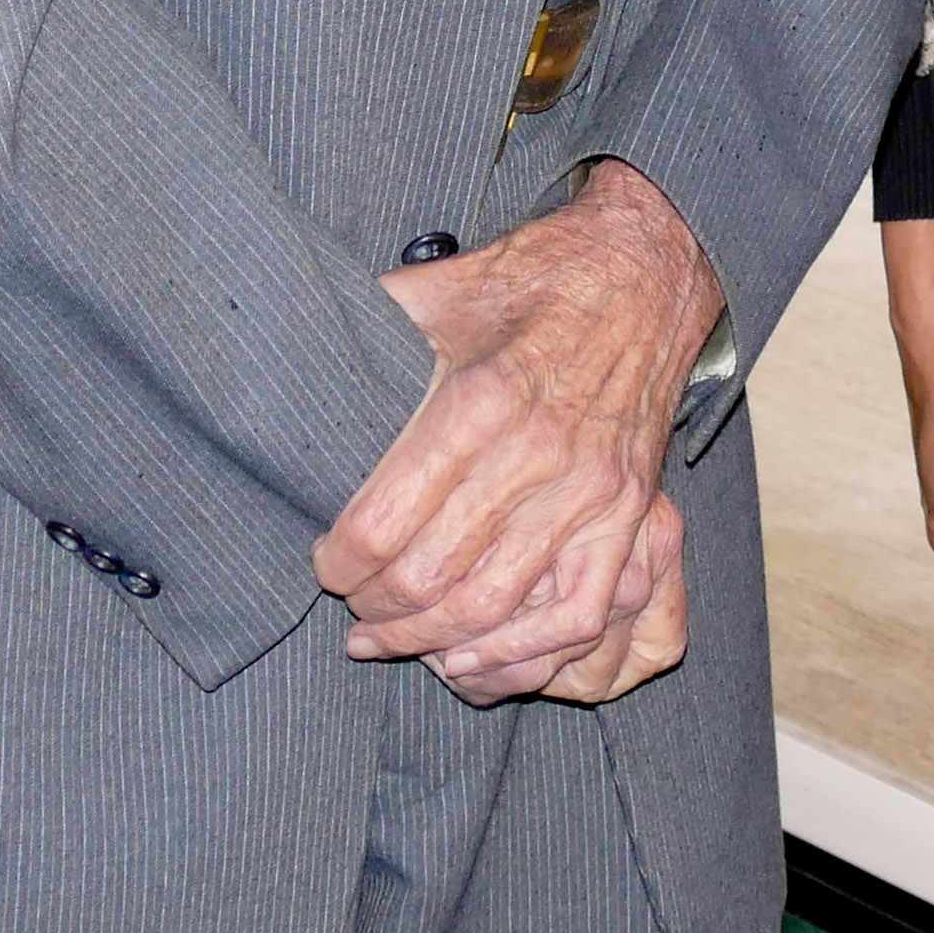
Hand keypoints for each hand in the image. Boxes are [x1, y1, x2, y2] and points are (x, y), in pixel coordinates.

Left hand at [316, 160, 721, 703]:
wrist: (645, 270)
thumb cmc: (531, 280)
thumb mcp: (438, 285)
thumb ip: (364, 324)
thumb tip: (288, 348)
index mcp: (478, 398)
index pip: (380, 524)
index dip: (336, 563)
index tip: (323, 562)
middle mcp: (535, 452)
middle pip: (426, 576)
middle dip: (372, 606)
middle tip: (350, 604)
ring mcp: (588, 490)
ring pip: (488, 607)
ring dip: (424, 640)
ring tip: (387, 637)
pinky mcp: (629, 512)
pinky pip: (576, 615)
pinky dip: (517, 655)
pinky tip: (467, 662)